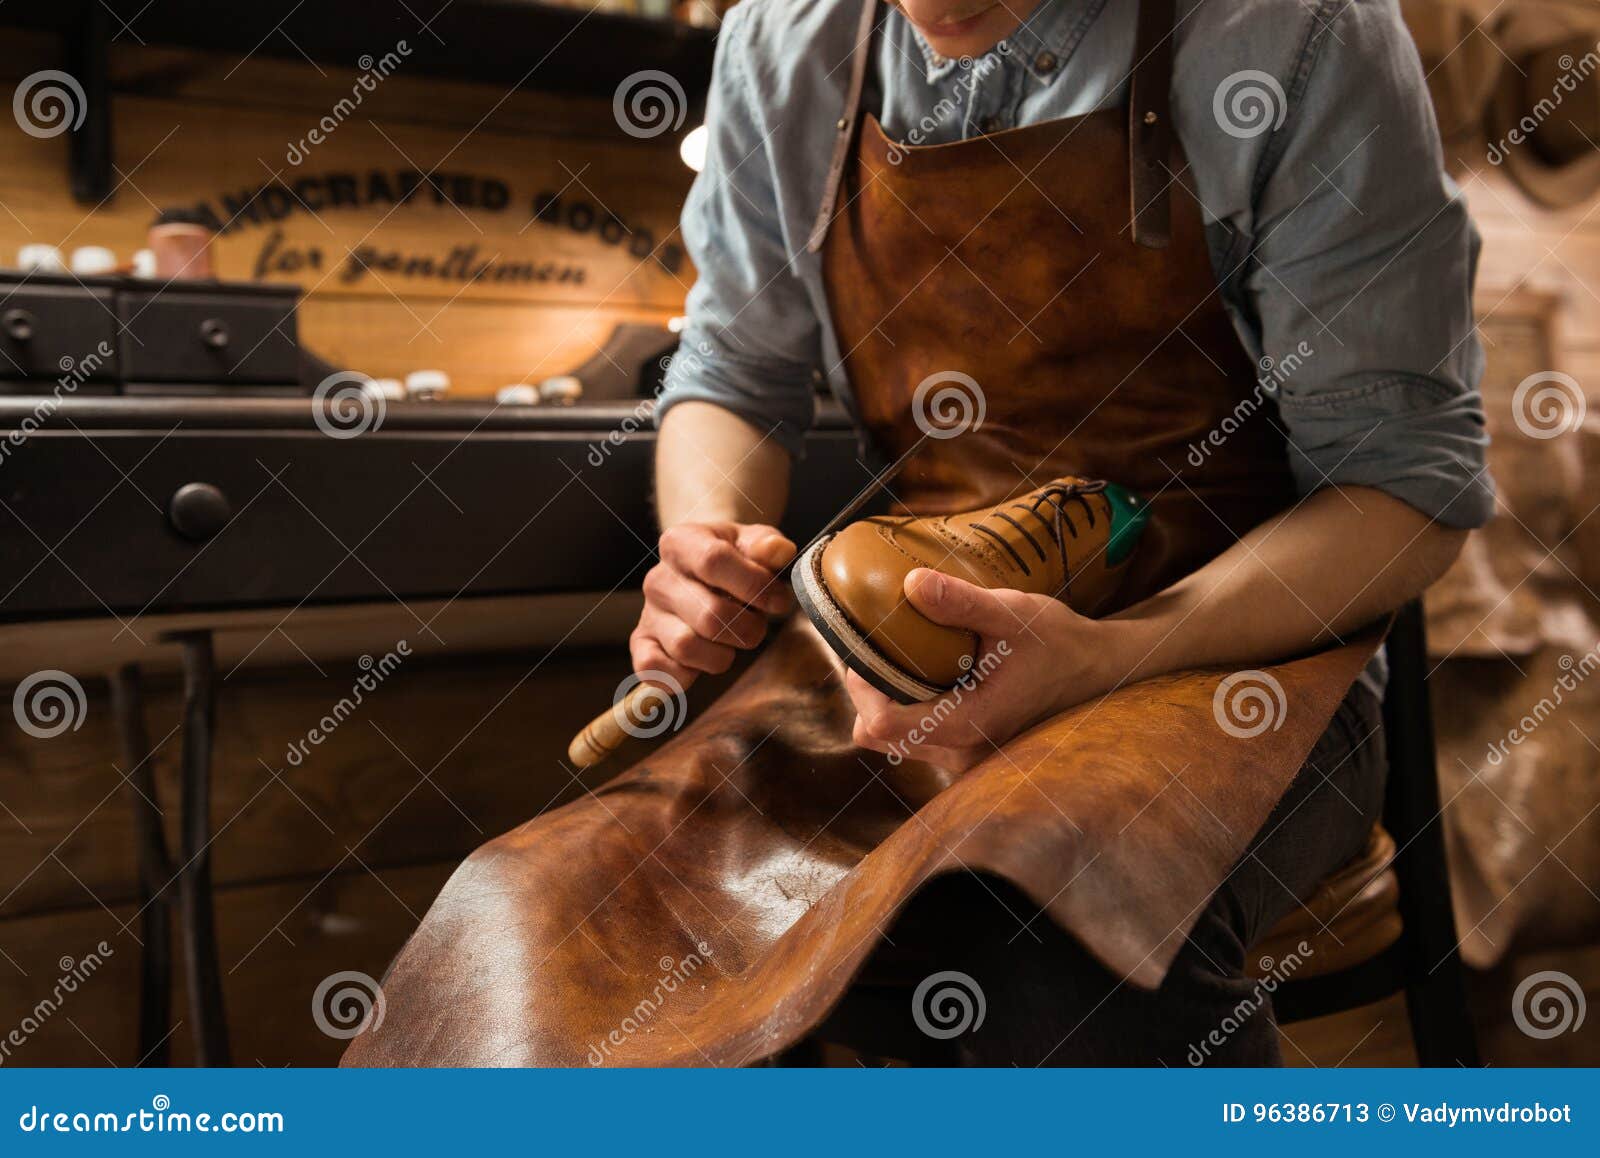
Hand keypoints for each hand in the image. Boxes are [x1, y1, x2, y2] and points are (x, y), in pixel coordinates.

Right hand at [632, 522, 795, 688]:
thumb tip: (780, 551)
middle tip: (758, 624)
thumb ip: (768, 545)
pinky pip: (656, 671)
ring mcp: (649, 613)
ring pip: (686, 647)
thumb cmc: (735, 558)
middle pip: (708, 615)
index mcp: (681, 543)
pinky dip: (686, 675)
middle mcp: (658, 578)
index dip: (754, 585)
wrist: (704, 571)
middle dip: (748, 628)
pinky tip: (706, 657)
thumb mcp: (754, 542)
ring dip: (723, 655)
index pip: (714, 561)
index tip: (778, 600)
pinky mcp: (642, 645)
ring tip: (733, 641)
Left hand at [846, 568, 1124, 772]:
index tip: (868, 652)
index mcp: (969, 723)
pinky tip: (925, 677)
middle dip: (869, 694)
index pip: (883, 725)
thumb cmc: (1056, 641)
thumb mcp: (1011, 614)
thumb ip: (961, 603)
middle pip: (880, 737)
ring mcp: (966, 760)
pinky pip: (916, 742)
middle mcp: (963, 753)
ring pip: (895, 743)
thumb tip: (912, 583)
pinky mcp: (968, 755)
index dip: (863, 688)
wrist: (1096, 671)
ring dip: (887, 704)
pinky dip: (908, 712)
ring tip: (902, 661)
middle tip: (878, 651)